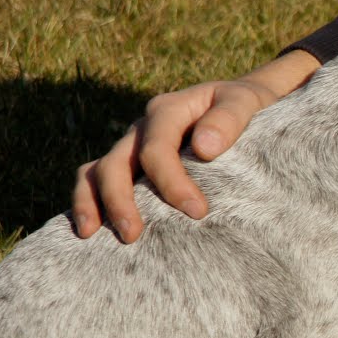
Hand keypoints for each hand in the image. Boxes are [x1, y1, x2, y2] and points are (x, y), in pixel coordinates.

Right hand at [72, 50, 320, 241]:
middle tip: (133, 235)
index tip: (197, 212)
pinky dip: (90, 201)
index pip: (156, 148)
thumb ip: (228, 119)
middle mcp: (143, 127)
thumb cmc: (248, 105)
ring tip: (92, 235)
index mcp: (168, 110)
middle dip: (120, 199)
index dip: (171, 181)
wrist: (244, 104)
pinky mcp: (132, 164)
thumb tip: (203, 148)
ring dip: (92, 202)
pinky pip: (97, 179)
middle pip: (116, 162)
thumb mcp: (245, 102)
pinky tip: (91, 231)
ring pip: (97, 171)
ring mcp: (133, 146)